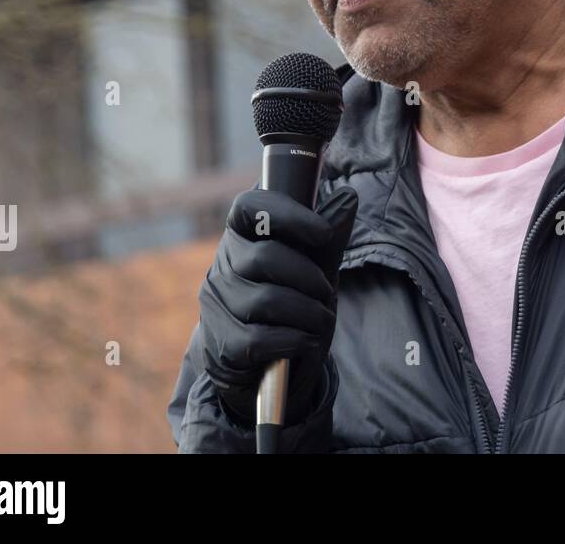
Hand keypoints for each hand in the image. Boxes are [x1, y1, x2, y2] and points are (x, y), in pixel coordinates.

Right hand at [197, 185, 358, 425]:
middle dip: (308, 276)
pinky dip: (293, 340)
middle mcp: (222, 267)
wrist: (275, 368)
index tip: (322, 232)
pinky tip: (305, 342)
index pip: (249, 208)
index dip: (286, 214)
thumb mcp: (316, 272)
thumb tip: (348, 195)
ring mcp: (216, 307)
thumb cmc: (295, 308)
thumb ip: (328, 239)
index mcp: (243, 238)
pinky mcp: (220, 345)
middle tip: (325, 292)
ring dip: (307, 312)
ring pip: (265, 300)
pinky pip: (258, 339)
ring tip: (320, 320)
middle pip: (264, 257)